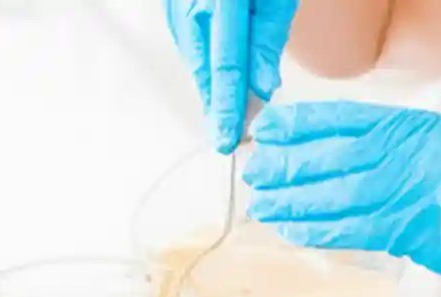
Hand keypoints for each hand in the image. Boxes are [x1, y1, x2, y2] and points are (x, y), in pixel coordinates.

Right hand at [165, 0, 297, 152]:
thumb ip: (268, 38)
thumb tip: (263, 85)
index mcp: (223, 1)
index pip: (225, 64)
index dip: (227, 105)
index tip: (228, 138)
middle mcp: (191, 3)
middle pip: (203, 67)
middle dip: (217, 105)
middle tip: (229, 136)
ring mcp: (176, 4)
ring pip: (193, 58)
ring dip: (211, 85)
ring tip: (227, 112)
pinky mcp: (172, 7)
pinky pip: (188, 43)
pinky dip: (204, 63)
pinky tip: (217, 78)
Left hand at [243, 102, 440, 296]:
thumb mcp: (434, 155)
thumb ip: (387, 155)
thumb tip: (329, 164)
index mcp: (413, 127)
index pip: (342, 119)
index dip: (298, 126)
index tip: (266, 132)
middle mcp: (410, 149)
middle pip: (331, 154)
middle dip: (286, 164)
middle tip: (255, 173)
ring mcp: (411, 186)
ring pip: (335, 192)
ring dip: (293, 200)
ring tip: (263, 204)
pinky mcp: (412, 225)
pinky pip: (351, 226)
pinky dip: (317, 229)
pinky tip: (292, 229)